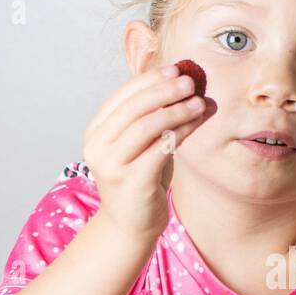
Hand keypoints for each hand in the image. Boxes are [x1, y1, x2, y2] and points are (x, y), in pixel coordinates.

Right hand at [82, 62, 217, 240]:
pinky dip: (180, 131)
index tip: (176, 69)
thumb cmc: (139, 180)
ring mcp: (111, 165)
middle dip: (164, 91)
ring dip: (176, 110)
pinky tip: (196, 123)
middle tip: (190, 81)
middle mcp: (98, 147)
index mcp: (96, 132)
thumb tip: (189, 84)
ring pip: (146, 126)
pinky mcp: (131, 182)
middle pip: (133, 108)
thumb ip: (156, 117)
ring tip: (199, 102)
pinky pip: (160, 149)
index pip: (121, 96)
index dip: (149, 80)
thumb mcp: (143, 144)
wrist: (130, 226)